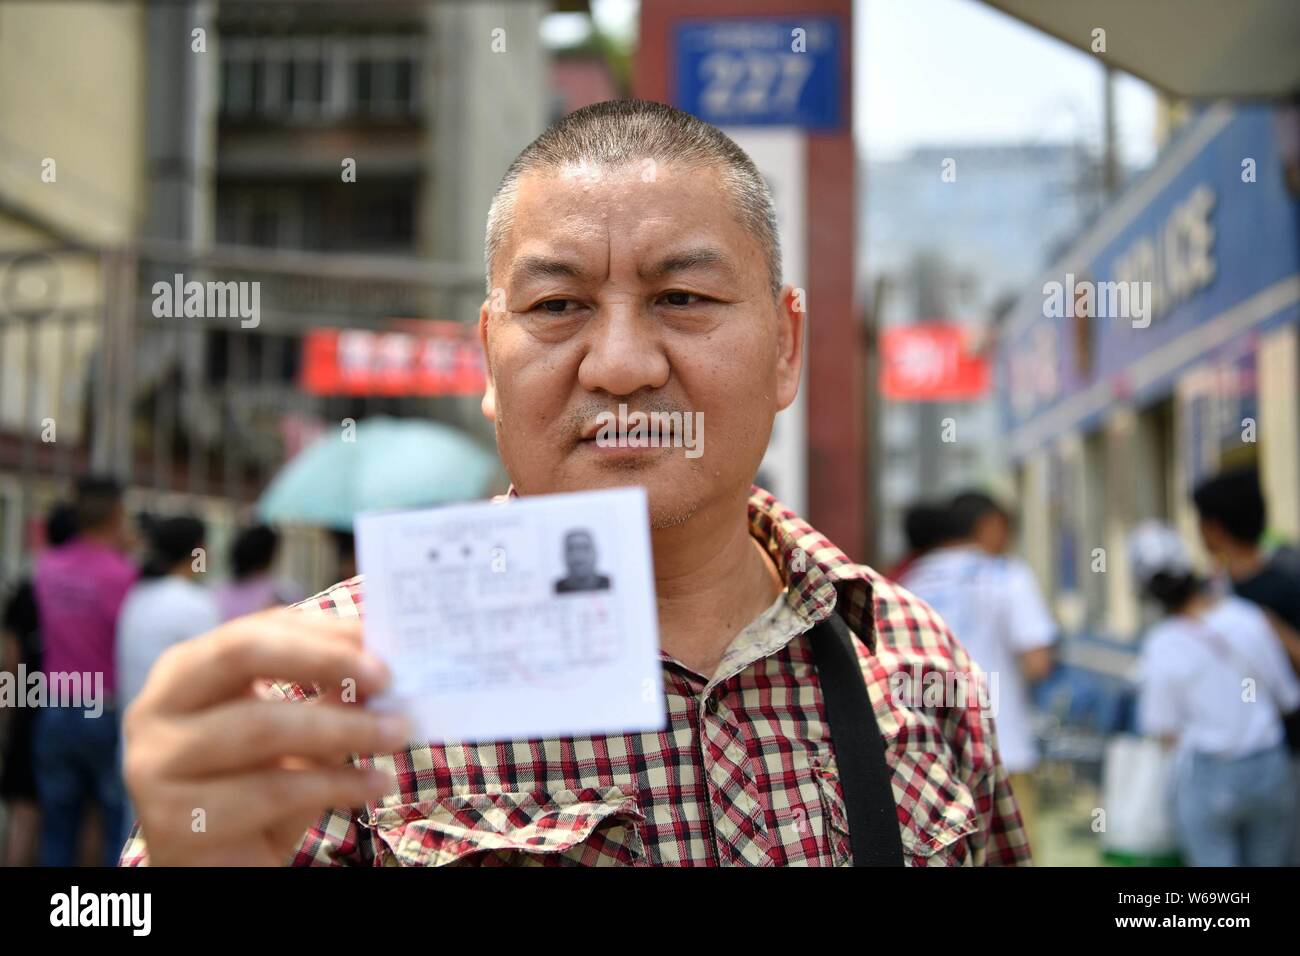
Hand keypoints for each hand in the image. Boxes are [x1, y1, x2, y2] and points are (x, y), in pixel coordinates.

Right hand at [122, 608, 408, 865]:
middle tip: (385, 676)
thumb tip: (380, 664)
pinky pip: (271, 792)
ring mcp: (155, 765)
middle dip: (321, 659)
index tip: (375, 635)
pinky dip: (336, 785)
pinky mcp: (173, 822)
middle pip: (240, 655)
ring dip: (344, 728)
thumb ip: (326, 696)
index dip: (316, 630)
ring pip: (260, 727)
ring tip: (396, 733)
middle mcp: (155, 710)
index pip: (252, 630)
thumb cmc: (256, 789)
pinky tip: (375, 783)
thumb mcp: (297, 736)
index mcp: (183, 673)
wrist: (218, 871)